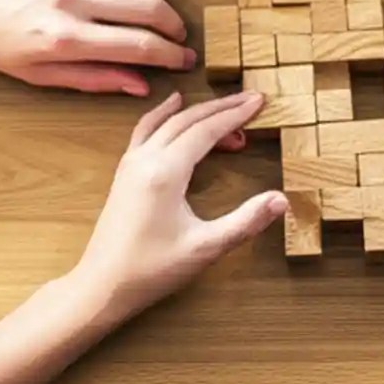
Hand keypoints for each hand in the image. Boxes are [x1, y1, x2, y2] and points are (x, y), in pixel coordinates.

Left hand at [0, 0, 191, 94]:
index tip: (184, 59)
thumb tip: (143, 85)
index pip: (141, 46)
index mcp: (66, 37)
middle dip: (175, 26)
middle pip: (152, 7)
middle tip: (175, 35)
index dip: (172, 55)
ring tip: (151, 1)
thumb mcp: (40, 75)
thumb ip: (95, 79)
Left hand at [72, 92, 286, 314]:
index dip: (235, 114)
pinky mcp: (124, 174)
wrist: (101, 286)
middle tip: (251, 98)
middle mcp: (146, 159)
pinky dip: (164, 114)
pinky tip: (172, 107)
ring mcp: (131, 164)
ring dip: (197, 111)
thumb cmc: (151, 270)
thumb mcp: (204, 248)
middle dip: (221, 107)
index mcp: (166, 172)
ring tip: (224, 106)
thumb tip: (281, 200)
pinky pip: (146, 130)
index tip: (260, 101)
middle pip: (187, 119)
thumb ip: (245, 222)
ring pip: (167, 122)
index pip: (206, 130)